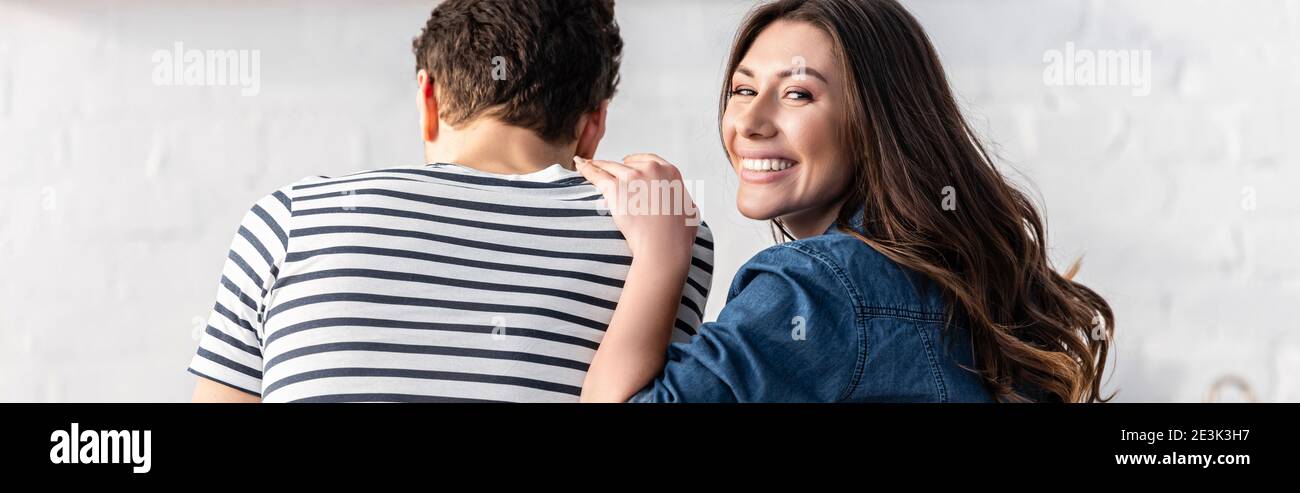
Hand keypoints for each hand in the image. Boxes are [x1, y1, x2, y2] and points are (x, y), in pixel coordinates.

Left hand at [574, 153, 698, 261]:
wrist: (664, 246)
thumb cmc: (678, 235)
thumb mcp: (689, 211)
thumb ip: (681, 200)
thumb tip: (683, 203)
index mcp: (669, 171)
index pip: (648, 159)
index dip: (636, 162)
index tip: (629, 164)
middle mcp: (651, 169)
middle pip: (627, 163)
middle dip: (618, 167)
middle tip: (607, 170)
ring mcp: (632, 177)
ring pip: (610, 167)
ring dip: (598, 165)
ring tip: (587, 164)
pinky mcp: (615, 188)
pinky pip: (596, 174)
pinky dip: (586, 168)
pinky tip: (579, 164)